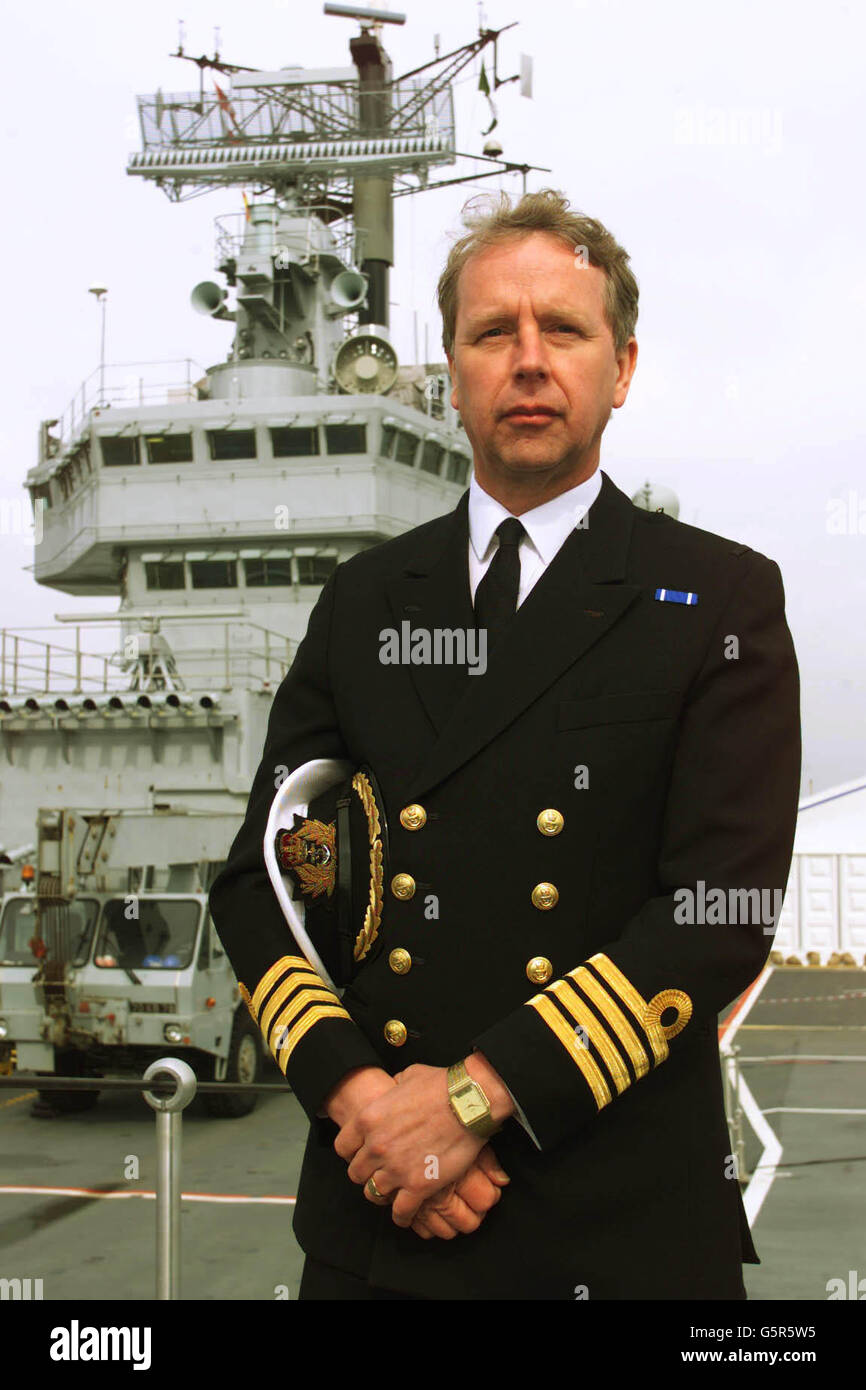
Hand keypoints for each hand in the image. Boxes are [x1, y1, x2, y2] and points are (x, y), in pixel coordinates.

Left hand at [335, 1061, 509, 1227]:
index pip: (343, 1147)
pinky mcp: (418, 1186)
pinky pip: (401, 1212)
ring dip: (383, 1193)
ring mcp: (396, 1169)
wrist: (469, 1101)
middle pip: (356, 1173)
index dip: (352, 1152)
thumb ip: (392, 1091)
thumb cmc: (441, 1085)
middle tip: (381, 1172)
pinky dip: (402, 1216)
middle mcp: (376, 1147)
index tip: (363, 1154)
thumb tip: (394, 1091)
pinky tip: (407, 1214)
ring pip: (374, 1194)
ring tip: (394, 1192)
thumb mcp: (406, 1077)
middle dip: (367, 1173)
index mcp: (368, 1119)